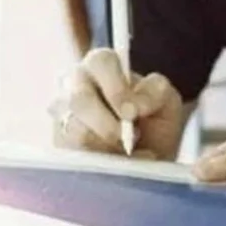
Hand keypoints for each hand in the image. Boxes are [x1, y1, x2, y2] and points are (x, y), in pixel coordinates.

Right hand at [50, 49, 184, 161]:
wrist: (146, 161)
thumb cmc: (155, 126)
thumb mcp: (167, 104)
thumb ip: (156, 93)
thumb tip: (132, 106)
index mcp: (103, 66)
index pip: (100, 62)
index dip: (116, 89)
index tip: (131, 114)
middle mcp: (76, 84)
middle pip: (79, 99)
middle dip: (107, 125)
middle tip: (127, 140)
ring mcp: (61, 113)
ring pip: (74, 130)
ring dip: (104, 146)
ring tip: (124, 152)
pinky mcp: (58, 143)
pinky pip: (71, 154)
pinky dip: (96, 162)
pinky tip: (111, 163)